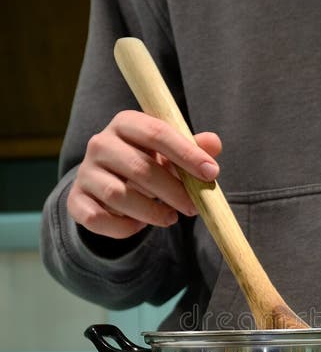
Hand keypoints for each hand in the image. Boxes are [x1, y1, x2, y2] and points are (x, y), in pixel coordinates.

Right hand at [67, 110, 221, 239]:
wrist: (105, 185)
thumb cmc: (146, 163)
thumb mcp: (170, 153)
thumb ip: (192, 148)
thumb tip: (214, 143)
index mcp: (125, 123)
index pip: (157, 133)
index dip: (187, 154)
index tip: (212, 173)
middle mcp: (100, 143)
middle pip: (140, 168)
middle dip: (173, 191)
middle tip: (193, 207)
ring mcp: (85, 173)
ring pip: (119, 196)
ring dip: (151, 211)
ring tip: (170, 218)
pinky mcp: (76, 201)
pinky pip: (99, 219)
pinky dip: (124, 227)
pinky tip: (140, 225)